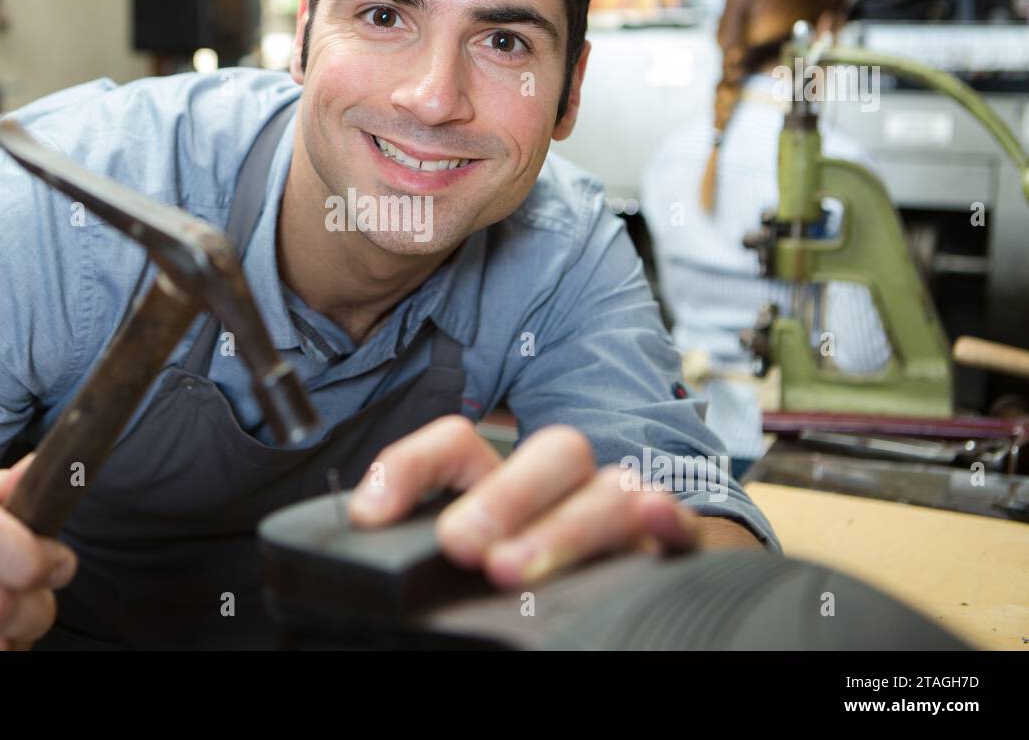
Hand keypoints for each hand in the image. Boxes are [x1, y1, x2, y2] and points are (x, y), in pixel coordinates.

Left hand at [348, 416, 699, 587]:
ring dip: (561, 526)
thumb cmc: (531, 579)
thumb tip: (367, 539)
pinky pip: (681, 526)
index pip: (458, 443)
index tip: (368, 513)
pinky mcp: (668, 550)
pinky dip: (666, 520)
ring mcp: (621, 514)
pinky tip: (652, 517)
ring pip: (607, 490)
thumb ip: (425, 556)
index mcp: (508, 483)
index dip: (410, 465)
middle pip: (550, 452)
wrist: (624, 604)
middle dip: (501, 495)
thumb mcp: (471, 557)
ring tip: (512, 569)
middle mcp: (566, 488)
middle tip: (458, 544)